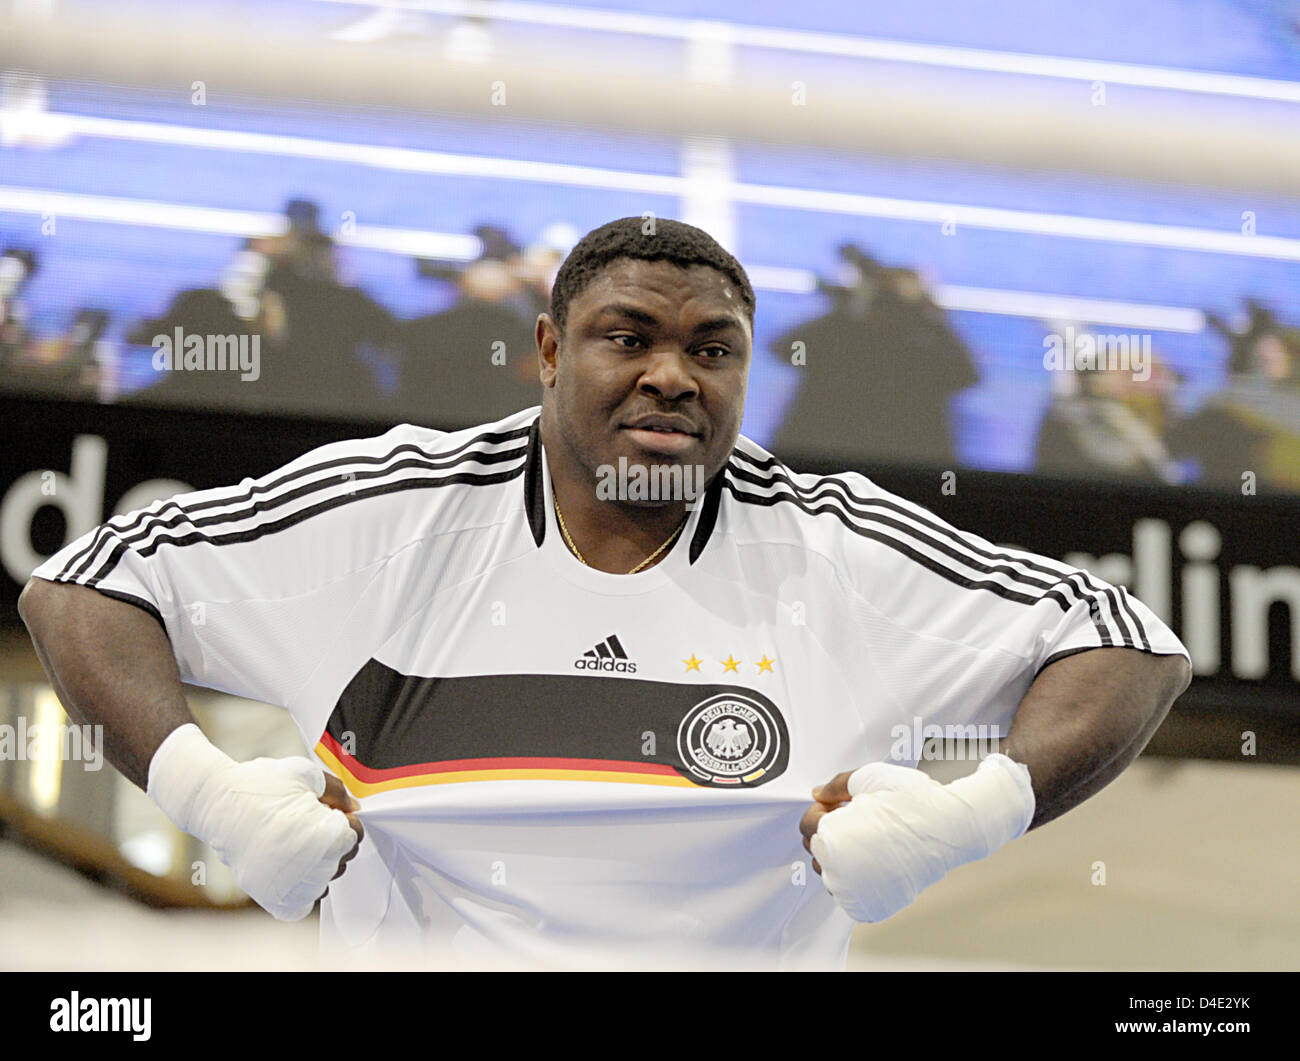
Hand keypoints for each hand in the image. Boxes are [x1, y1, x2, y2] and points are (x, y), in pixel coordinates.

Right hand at [191, 755, 365, 920]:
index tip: (324, 812)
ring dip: (317, 865)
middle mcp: (310, 866)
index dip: (342, 820)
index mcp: (324, 836)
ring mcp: (289, 886)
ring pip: (324, 882)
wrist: (215, 803)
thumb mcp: (305, 774)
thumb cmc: (259, 786)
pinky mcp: (271, 898)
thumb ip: (336, 791)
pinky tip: (288, 865)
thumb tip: (353, 808)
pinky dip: (301, 889)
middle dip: (331, 841)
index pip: (355, 836)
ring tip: (291, 842)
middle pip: (343, 859)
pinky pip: (303, 903)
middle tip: (304, 825)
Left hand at [802, 757, 1033, 922]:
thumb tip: (818, 793)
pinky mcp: (870, 908)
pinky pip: (847, 895)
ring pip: (830, 874)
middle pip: (814, 850)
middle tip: (860, 819)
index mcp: (833, 838)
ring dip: (841, 856)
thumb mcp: (870, 777)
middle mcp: (839, 871)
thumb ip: (837, 785)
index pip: (806, 826)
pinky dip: (855, 879)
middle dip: (830, 832)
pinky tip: (876, 858)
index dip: (824, 811)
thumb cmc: (915, 801)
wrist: (954, 828)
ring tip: (871, 838)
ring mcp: (855, 894)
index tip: (845, 805)